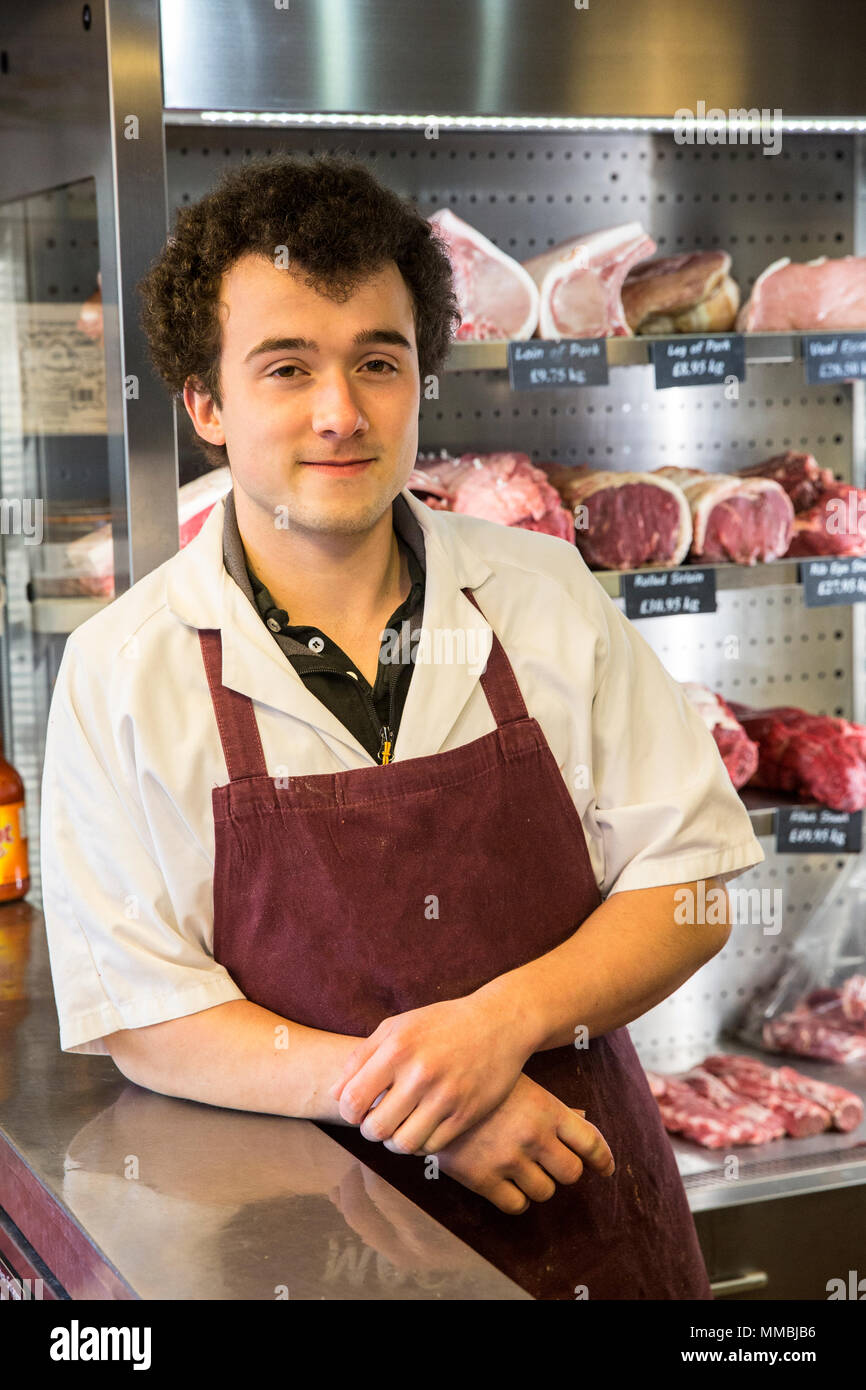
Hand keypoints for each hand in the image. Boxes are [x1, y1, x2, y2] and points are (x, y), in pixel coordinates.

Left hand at [328, 991, 535, 1153]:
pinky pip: (430, 1146)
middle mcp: (420, 1074)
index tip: (357, 1108)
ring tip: (398, 1127)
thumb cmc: (442, 1024)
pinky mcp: (466, 1114)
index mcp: (397, 1048)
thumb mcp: (397, 1026)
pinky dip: (419, 1142)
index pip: (353, 1100)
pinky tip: (421, 1126)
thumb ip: (361, 1057)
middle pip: (375, 1128)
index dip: (348, 1111)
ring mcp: (446, 1097)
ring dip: (393, 1141)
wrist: (499, 1023)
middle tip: (377, 1120)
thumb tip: (335, 1094)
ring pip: (402, 1144)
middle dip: (370, 1129)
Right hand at [434, 1073, 614, 1214]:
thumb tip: (584, 1122)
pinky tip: (507, 1184)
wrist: (429, 1087)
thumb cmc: (480, 1080)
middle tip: (551, 1162)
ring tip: (523, 1169)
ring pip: (545, 1192)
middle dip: (564, 1170)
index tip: (605, 1168)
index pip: (591, 1143)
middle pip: (571, 1173)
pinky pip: (516, 1205)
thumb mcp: (521, 1084)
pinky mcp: (483, 1178)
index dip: (603, 1159)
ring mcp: (508, 1159)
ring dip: (539, 1184)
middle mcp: (533, 1136)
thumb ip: (552, 1107)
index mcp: (547, 1109)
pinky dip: (517, 1198)